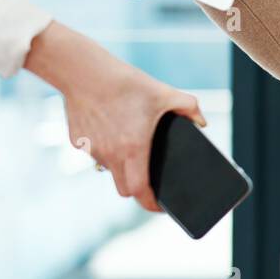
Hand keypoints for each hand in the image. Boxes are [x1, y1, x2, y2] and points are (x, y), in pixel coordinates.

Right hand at [24, 24, 205, 211]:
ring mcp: (92, 150)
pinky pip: (95, 154)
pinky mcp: (77, 142)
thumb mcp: (164, 93)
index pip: (140, 191)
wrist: (84, 71)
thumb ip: (190, 108)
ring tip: (134, 151)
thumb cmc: (126, 83)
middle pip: (125, 189)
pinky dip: (106, 151)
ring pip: (109, 171)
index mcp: (133, 149)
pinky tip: (114, 132)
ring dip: (122, 168)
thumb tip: (202, 123)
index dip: (151, 204)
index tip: (161, 206)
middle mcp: (111, 155)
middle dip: (139, 191)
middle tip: (152, 183)